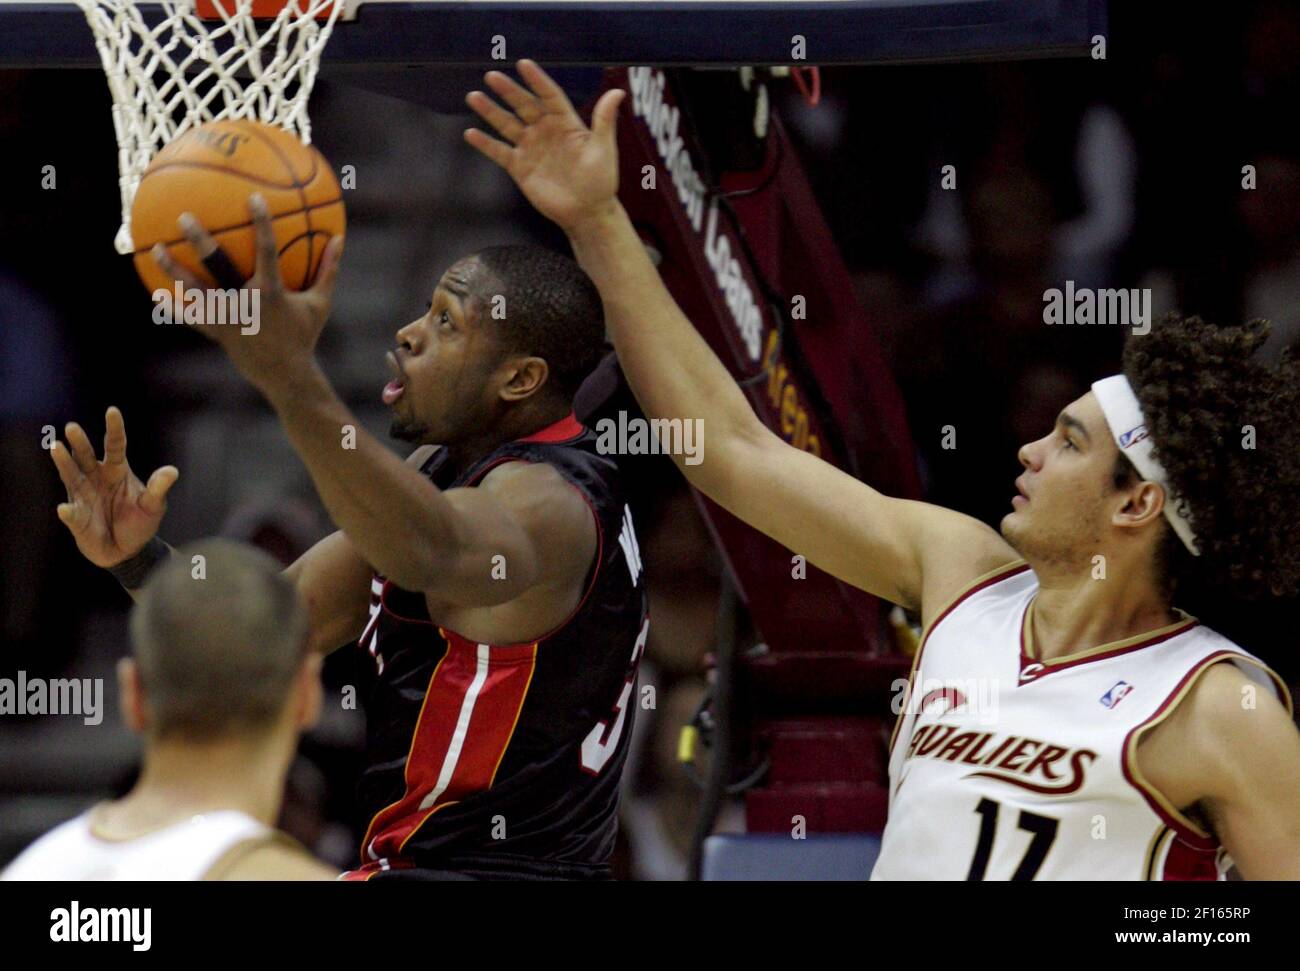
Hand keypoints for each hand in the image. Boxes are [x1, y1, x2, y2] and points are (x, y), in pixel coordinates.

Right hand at [49, 406, 177, 567]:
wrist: (128, 551)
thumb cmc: (140, 523)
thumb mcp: (153, 506)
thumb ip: (159, 488)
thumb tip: (172, 471)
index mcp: (117, 470)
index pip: (115, 445)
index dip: (114, 429)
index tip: (112, 411)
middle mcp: (96, 478)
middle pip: (86, 456)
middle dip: (79, 442)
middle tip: (71, 427)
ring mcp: (83, 495)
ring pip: (71, 475)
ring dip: (64, 462)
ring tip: (56, 447)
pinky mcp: (76, 517)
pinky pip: (72, 513)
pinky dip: (69, 512)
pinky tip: (65, 509)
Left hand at [151, 194, 343, 394]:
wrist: (286, 375)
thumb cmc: (304, 335)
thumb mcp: (320, 303)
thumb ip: (328, 270)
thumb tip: (340, 239)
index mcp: (270, 292)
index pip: (266, 250)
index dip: (261, 223)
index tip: (253, 199)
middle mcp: (244, 301)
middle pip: (218, 266)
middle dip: (200, 241)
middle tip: (185, 218)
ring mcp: (227, 317)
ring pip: (195, 290)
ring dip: (173, 270)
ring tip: (155, 248)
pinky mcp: (217, 332)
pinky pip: (190, 317)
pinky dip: (173, 306)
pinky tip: (155, 293)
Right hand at [464, 59, 625, 233]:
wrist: (587, 212)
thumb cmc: (600, 181)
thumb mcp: (604, 149)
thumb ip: (604, 120)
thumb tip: (618, 92)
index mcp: (566, 123)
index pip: (549, 95)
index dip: (537, 80)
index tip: (524, 64)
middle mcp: (546, 131)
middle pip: (524, 106)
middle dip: (508, 91)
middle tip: (492, 76)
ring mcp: (531, 148)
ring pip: (507, 124)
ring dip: (491, 111)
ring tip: (474, 96)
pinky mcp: (520, 168)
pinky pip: (500, 152)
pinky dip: (485, 144)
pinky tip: (471, 134)